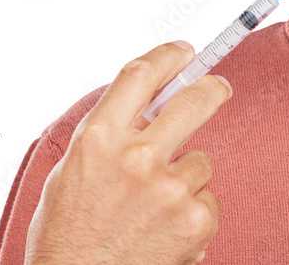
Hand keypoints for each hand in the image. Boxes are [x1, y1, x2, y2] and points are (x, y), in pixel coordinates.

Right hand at [24, 41, 232, 264]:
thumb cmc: (69, 236)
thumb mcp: (70, 175)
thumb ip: (109, 137)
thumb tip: (148, 108)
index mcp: (98, 141)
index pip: (140, 77)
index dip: (168, 56)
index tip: (184, 52)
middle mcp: (136, 158)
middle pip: (194, 99)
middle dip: (212, 88)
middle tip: (219, 87)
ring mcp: (169, 188)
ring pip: (200, 161)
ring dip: (185, 179)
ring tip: (152, 212)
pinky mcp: (194, 218)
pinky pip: (207, 199)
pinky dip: (192, 214)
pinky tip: (164, 234)